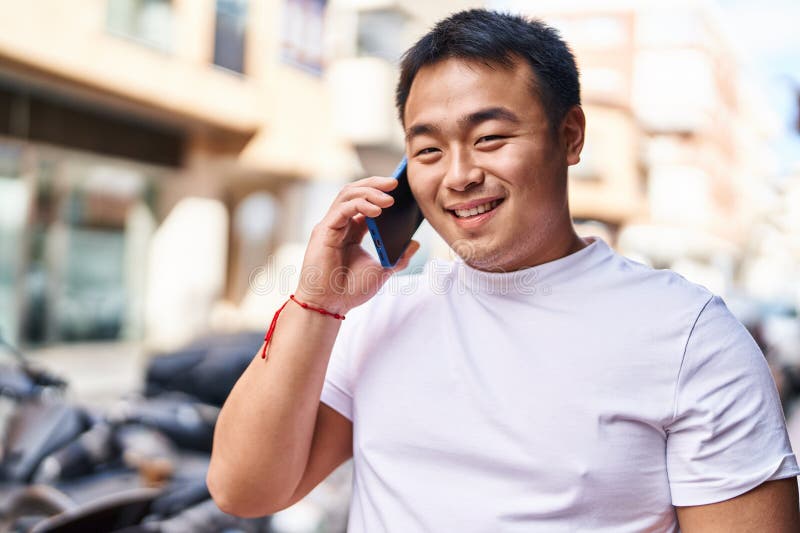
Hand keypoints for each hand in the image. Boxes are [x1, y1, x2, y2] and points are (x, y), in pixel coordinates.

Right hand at [295, 176, 419, 314]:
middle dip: (375, 184)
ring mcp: (331, 226)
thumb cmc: (350, 290)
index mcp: (352, 231)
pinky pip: (342, 209)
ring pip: (347, 194)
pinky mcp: (324, 231)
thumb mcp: (383, 270)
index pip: (365, 202)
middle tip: (395, 182)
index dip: (380, 192)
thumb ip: (398, 257)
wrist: (330, 306)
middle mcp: (340, 224)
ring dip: (369, 191)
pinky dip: (360, 205)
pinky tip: (377, 209)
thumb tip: (415, 243)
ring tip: (389, 197)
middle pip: (355, 192)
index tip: (400, 189)